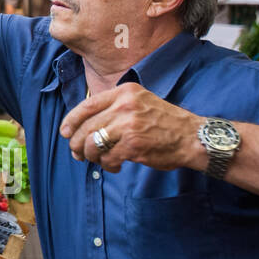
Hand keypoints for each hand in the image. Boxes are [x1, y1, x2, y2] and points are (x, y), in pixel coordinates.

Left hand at [59, 82, 205, 172]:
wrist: (193, 137)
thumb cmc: (165, 123)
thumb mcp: (140, 102)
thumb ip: (115, 107)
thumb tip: (83, 126)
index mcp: (124, 92)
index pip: (87, 105)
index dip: (71, 121)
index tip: (64, 132)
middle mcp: (124, 106)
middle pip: (86, 126)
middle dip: (76, 143)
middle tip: (77, 153)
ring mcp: (128, 125)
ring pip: (93, 143)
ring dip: (91, 156)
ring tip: (98, 160)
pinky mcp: (134, 145)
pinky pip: (108, 158)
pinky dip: (108, 165)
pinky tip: (115, 166)